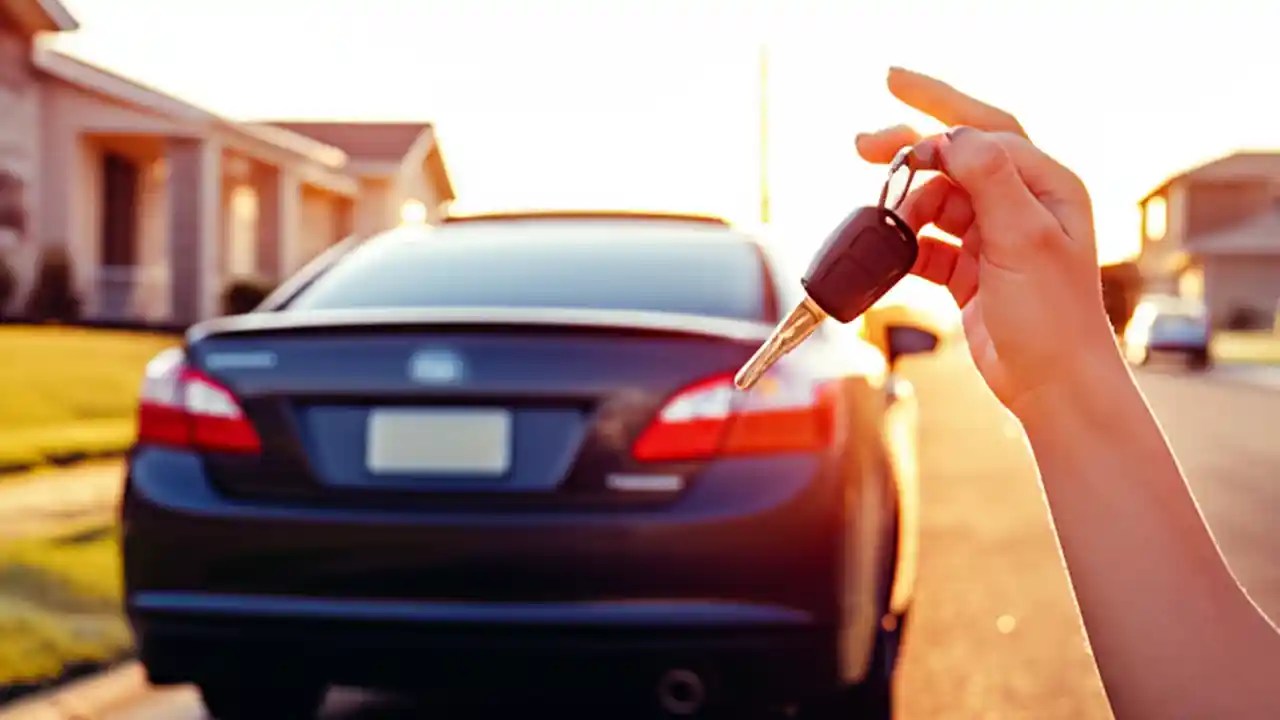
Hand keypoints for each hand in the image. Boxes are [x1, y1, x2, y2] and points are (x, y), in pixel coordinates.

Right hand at [857, 68, 1119, 415]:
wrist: (1051, 385)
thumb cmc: (1053, 320)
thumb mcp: (1024, 240)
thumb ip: (990, 180)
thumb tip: (953, 136)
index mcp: (1047, 186)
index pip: (987, 132)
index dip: (937, 121)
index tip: (893, 118)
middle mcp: (1023, 204)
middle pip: (958, 158)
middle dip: (910, 148)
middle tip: (862, 144)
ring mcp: (995, 237)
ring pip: (937, 202)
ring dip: (905, 207)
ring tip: (880, 222)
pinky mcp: (972, 270)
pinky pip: (928, 244)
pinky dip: (905, 247)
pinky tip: (888, 254)